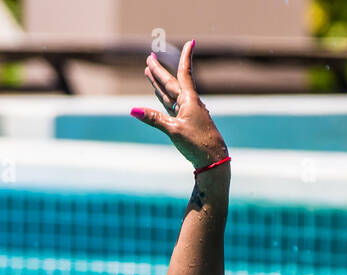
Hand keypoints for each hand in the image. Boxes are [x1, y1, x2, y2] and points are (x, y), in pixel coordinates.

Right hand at [130, 40, 228, 171]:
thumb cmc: (197, 143)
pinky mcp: (186, 122)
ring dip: (160, 84)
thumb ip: (154, 119)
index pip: (184, 74)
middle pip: (171, 84)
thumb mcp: (173, 130)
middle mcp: (189, 104)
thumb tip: (133, 110)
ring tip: (150, 73)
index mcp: (189, 100)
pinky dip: (164, 99)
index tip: (191, 42)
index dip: (186, 57)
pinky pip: (171, 106)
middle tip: (150, 59)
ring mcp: (187, 113)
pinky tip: (160, 96)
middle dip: (160, 72)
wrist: (213, 159)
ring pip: (170, 94)